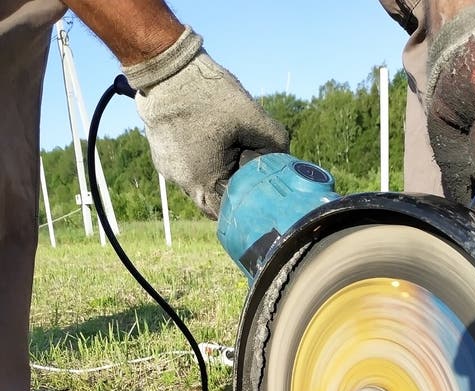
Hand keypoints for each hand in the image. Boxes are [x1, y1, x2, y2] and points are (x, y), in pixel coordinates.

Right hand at [124, 28, 288, 217]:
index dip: (244, 203)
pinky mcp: (161, 156)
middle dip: (229, 192)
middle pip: (212, 202)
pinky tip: (206, 142)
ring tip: (225, 152)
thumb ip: (275, 141)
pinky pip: (184, 171)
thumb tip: (286, 157)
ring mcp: (168, 170)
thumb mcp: (252, 115)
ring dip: (213, 177)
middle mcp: (183, 182)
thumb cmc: (208, 93)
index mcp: (205, 181)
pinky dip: (198, 164)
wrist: (165, 68)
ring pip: (197, 186)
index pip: (228, 211)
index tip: (256, 191)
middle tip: (244, 176)